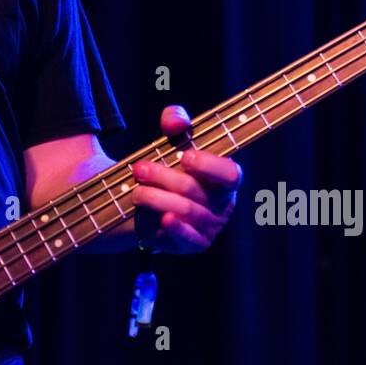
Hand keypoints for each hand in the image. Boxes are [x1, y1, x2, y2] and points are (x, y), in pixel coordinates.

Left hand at [131, 105, 242, 253]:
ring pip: (185, 211)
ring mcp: (211, 226)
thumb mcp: (173, 139)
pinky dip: (175, 228)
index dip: (209, 165)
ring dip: (155, 198)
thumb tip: (176, 121)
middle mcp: (224, 204)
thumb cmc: (171, 166)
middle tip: (138, 169)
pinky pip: (187, 239)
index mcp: (226, 178)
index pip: (230, 174)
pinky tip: (162, 219)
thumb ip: (175, 120)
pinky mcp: (195, 244)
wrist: (153, 204)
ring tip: (135, 191)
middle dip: (162, 177)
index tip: (184, 156)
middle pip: (194, 190)